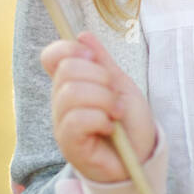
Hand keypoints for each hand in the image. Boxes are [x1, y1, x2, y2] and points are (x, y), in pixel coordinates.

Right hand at [41, 31, 156, 183]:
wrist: (141, 159)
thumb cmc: (131, 125)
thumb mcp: (121, 86)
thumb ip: (103, 63)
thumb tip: (83, 35)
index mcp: (72, 83)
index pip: (52, 56)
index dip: (68, 49)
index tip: (94, 58)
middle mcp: (62, 101)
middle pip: (66, 70)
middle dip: (100, 77)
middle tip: (115, 96)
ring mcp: (62, 122)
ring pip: (71, 93)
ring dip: (103, 99)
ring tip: (116, 113)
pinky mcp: (68, 144)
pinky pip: (76, 119)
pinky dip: (100, 119)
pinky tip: (110, 128)